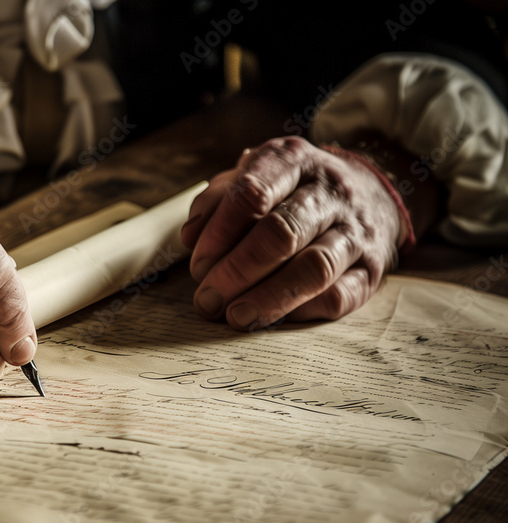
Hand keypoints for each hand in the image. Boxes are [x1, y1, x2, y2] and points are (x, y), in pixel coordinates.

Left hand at [181, 136, 405, 330]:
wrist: (373, 194)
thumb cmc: (293, 191)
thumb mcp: (256, 176)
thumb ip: (219, 200)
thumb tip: (191, 236)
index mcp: (293, 160)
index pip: (252, 193)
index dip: (219, 234)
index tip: (199, 265)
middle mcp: (331, 190)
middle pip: (281, 233)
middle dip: (237, 271)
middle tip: (208, 299)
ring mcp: (357, 230)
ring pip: (314, 268)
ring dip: (267, 298)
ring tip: (235, 316)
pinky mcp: (372, 269)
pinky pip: (339, 296)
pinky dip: (301, 311)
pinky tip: (274, 319)